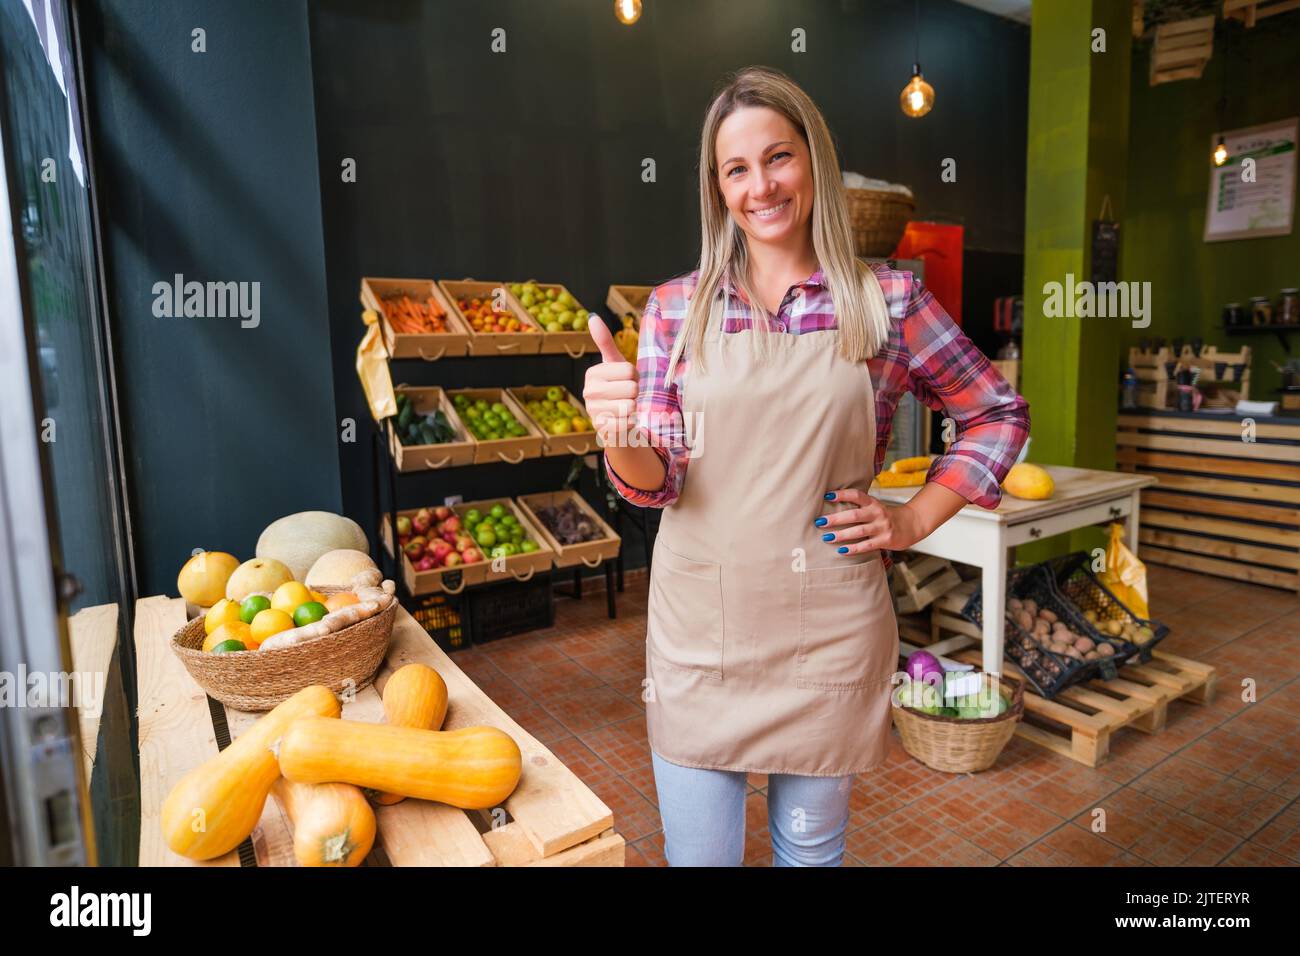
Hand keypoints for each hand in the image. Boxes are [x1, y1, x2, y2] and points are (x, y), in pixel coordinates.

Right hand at [584, 317, 638, 447]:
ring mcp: (594, 412)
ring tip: (625, 408)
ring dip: (634, 408)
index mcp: (592, 374)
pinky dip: (632, 422)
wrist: (614, 422)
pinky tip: (624, 420)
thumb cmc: (617, 389)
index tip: (627, 381)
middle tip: (628, 396)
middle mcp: (589, 392)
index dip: (635, 377)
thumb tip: (592, 316)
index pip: (630, 370)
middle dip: (636, 393)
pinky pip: (627, 422)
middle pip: (632, 388)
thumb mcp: (613, 364)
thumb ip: (604, 341)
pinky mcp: (602, 429)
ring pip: (630, 406)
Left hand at [816, 487, 926, 553]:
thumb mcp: (874, 507)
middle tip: (819, 522)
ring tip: (827, 537)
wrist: (911, 525)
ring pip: (859, 531)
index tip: (826, 496)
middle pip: (854, 515)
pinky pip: (866, 545)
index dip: (842, 494)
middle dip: (835, 519)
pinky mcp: (885, 540)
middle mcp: (877, 513)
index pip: (856, 495)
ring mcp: (882, 527)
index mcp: (873, 503)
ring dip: (841, 535)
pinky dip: (853, 549)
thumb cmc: (886, 516)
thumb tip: (831, 507)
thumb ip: (858, 507)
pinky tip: (841, 550)